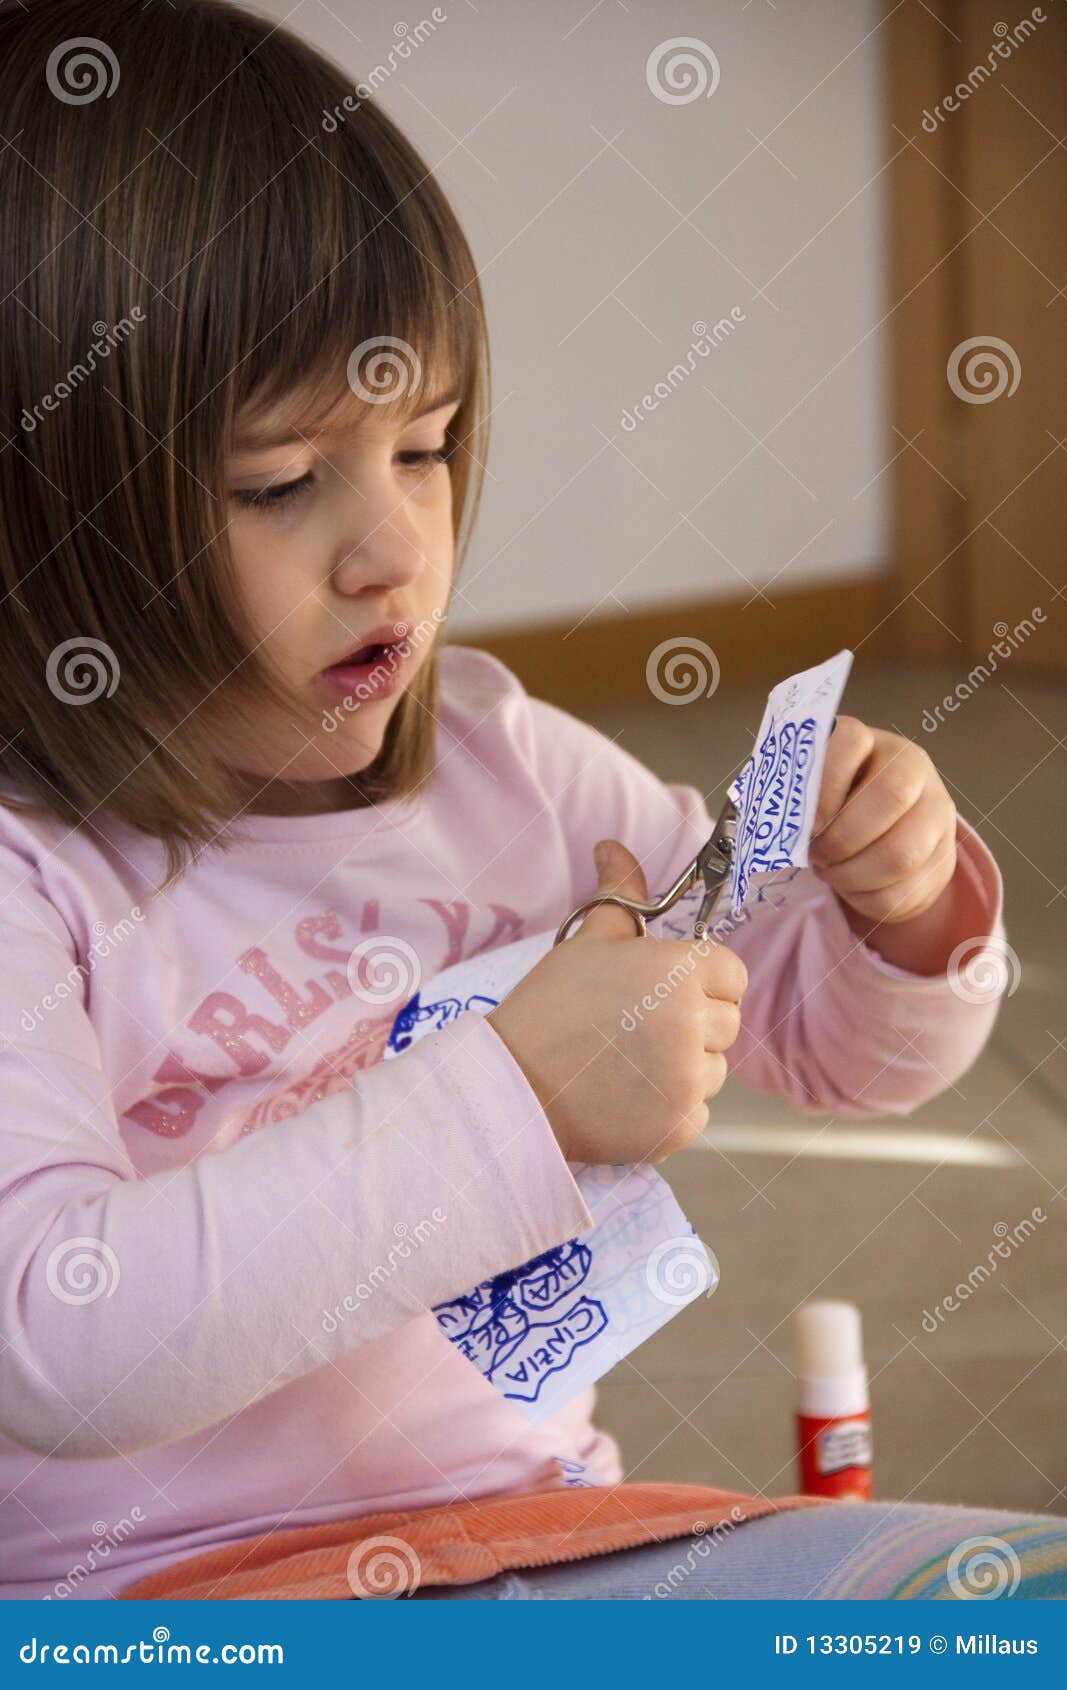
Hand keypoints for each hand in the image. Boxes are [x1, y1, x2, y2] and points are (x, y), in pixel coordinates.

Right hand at [486, 839, 746, 1165]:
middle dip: (693, 1024)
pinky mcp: (681, 1125)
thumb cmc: (549, 1008)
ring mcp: (690, 1080)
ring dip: (684, 1068)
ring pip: (714, 1068)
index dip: (702, 981)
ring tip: (628, 1064)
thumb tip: (613, 846)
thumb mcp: (587, 941)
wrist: (513, 1086)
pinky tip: (628, 1097)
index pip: (732, 974)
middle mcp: (694, 1023)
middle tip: (637, 1029)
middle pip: (727, 1021)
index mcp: (679, 971)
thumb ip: (619, 893)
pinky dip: (671, 1108)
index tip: (667, 992)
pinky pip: (699, 1111)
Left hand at [810, 717, 957, 926]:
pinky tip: (852, 887)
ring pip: (901, 854)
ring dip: (852, 874)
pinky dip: (866, 899)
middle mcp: (915, 769)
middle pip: (889, 796)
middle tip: (815, 854)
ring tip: (830, 872)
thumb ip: (797, 792)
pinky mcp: (943, 861)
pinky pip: (903, 893)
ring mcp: (936, 814)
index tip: (806, 818)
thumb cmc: (833, 802)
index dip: (823, 784)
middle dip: (840, 838)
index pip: (851, 742)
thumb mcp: (815, 785)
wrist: (878, 829)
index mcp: (875, 742)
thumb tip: (782, 821)